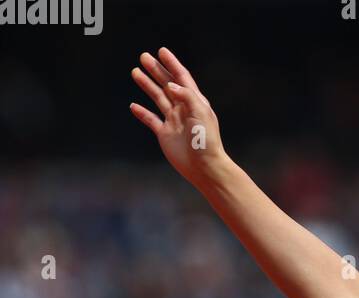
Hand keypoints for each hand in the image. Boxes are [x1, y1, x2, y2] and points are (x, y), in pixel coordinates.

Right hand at [130, 47, 228, 187]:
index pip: (182, 78)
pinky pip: (151, 120)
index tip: (161, 51)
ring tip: (135, 72)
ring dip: (147, 85)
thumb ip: (187, 96)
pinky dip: (142, 113)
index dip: (172, 64)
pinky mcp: (165, 134)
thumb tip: (171, 84)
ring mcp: (174, 121)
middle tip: (143, 57)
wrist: (204, 167)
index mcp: (195, 102)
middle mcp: (183, 109)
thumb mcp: (201, 113)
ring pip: (158, 98)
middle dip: (156, 70)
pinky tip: (133, 106)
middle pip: (167, 84)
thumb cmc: (206, 142)